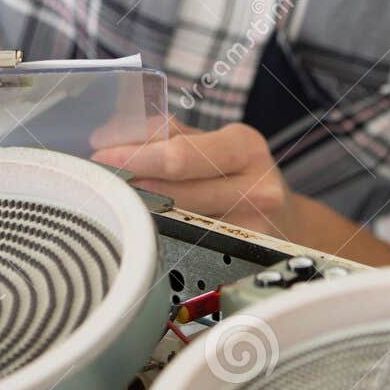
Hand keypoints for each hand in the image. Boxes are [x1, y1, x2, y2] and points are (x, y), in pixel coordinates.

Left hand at [91, 114, 389, 265]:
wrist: (292, 226)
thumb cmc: (240, 179)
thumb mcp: (217, 148)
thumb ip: (169, 136)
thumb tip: (112, 135)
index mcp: (244, 145)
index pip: (179, 148)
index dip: (134, 152)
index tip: (99, 152)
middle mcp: (256, 183)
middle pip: (178, 183)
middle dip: (131, 177)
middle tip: (98, 176)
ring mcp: (253, 224)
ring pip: (181, 215)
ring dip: (142, 206)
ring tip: (115, 199)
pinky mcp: (246, 254)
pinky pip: (193, 241)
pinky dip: (162, 232)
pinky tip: (144, 227)